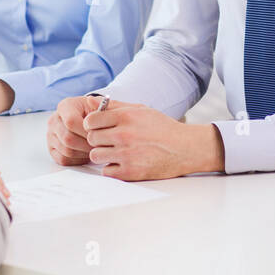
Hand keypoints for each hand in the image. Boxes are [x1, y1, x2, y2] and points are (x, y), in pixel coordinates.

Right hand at [47, 95, 104, 165]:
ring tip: (94, 149)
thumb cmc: (95, 113)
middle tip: (99, 146)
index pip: (71, 122)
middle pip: (68, 138)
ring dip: (83, 153)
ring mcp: (51, 135)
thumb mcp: (100, 105)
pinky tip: (86, 153)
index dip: (86, 131)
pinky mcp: (52, 149)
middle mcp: (54, 120)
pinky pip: (63, 159)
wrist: (89, 120)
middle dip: (86, 144)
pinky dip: (77, 159)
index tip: (99, 134)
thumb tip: (92, 101)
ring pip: (66, 151)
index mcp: (65, 106)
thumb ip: (99, 104)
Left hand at [83, 106, 223, 180]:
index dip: (92, 124)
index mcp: (126, 116)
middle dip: (98, 140)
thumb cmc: (162, 128)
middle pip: (91, 139)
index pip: (91, 120)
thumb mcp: (140, 110)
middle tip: (109, 140)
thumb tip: (89, 102)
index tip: (98, 127)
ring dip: (103, 155)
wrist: (184, 148)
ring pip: (96, 156)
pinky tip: (122, 162)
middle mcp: (124, 134)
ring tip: (115, 152)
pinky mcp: (131, 172)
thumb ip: (113, 105)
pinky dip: (112, 168)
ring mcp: (126, 154)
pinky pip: (106, 171)